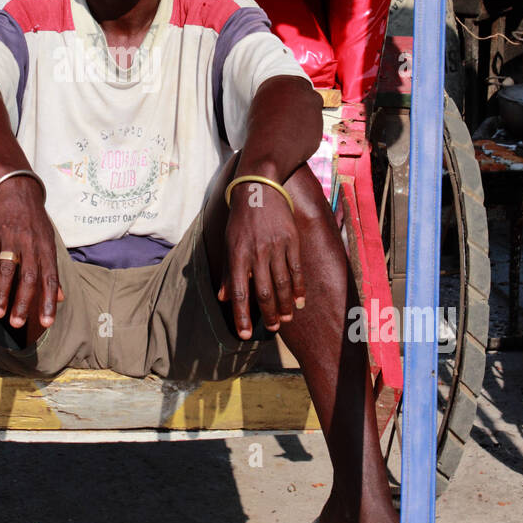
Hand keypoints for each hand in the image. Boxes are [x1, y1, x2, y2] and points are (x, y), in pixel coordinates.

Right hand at [0, 176, 63, 331]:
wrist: (15, 185)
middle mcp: (31, 244)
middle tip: (16, 324)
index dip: (48, 301)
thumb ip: (52, 269)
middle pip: (29, 277)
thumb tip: (61, 297)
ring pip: (8, 270)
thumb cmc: (33, 218)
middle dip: (23, 302)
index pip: (50, 278)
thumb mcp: (47, 239)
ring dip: (3, 294)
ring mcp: (11, 238)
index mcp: (46, 247)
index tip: (46, 323)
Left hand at [217, 183, 305, 336]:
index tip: (245, 334)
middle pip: (264, 292)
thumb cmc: (240, 219)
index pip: (240, 292)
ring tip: (285, 320)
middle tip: (272, 329)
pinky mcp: (291, 240)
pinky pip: (296, 270)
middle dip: (268, 315)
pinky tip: (299, 302)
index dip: (242, 316)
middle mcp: (257, 252)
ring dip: (284, 306)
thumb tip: (224, 298)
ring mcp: (276, 246)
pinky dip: (298, 288)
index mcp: (237, 254)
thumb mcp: (228, 243)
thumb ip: (228, 272)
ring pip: (282, 284)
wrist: (258, 188)